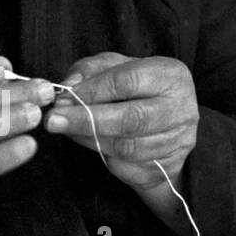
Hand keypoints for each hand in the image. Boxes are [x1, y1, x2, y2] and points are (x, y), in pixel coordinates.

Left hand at [45, 52, 197, 192]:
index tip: (63, 98)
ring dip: (90, 140)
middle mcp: (182, 108)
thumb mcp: (115, 68)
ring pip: (127, 147)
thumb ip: (89, 70)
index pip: (128, 81)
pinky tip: (92, 145)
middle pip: (131, 118)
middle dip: (86, 120)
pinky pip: (129, 168)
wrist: (167, 126)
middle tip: (53, 121)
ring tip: (68, 131)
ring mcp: (178, 140)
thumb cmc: (136, 91)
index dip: (91, 91)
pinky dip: (104, 158)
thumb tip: (69, 85)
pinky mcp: (168, 167)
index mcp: (171, 75)